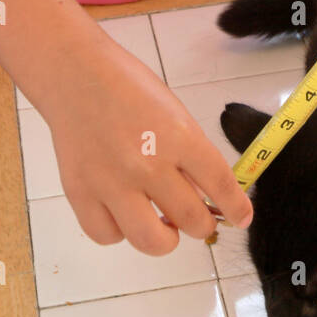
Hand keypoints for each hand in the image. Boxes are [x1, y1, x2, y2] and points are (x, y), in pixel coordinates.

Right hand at [42, 34, 252, 254]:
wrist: (75, 75)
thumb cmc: (129, 87)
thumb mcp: (172, 112)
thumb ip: (189, 154)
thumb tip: (204, 195)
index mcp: (178, 136)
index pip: (219, 184)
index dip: (236, 208)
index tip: (241, 218)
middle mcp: (148, 164)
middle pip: (191, 220)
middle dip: (203, 226)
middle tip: (199, 221)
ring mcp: (112, 183)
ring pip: (151, 241)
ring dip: (166, 239)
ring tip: (163, 226)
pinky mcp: (80, 194)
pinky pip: (108, 236)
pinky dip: (120, 233)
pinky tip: (123, 215)